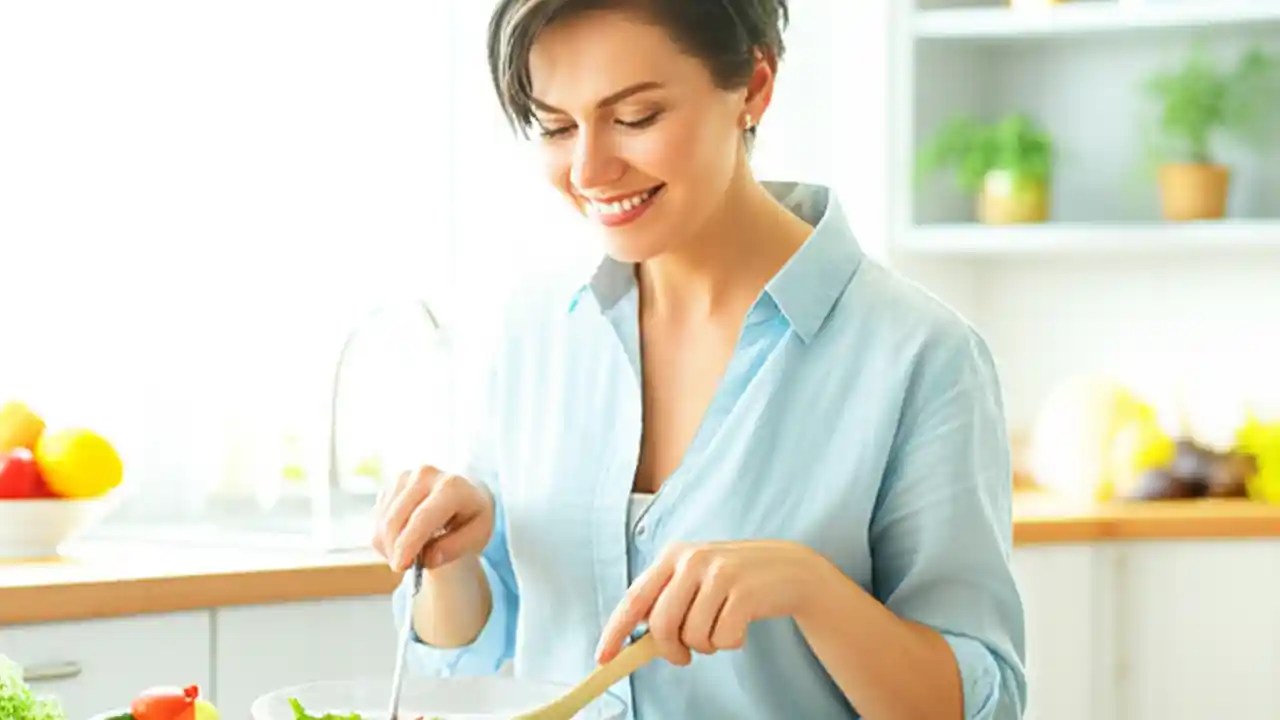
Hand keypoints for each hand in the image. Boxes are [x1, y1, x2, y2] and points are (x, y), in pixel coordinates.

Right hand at [371, 465, 494, 572]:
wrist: (465, 493)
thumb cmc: (472, 517)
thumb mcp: (477, 536)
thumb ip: (454, 548)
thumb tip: (428, 559)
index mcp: (452, 486)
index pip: (422, 517)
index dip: (408, 543)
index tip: (400, 566)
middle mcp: (425, 475)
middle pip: (396, 520)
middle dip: (396, 549)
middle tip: (407, 567)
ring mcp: (405, 476)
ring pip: (383, 521)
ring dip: (390, 545)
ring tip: (411, 553)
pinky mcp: (391, 484)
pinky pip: (378, 518)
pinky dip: (386, 536)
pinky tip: (404, 539)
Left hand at [595, 540, 830, 665]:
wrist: (789, 568)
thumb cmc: (735, 579)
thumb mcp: (696, 577)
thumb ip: (666, 599)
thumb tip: (634, 640)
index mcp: (673, 555)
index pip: (635, 598)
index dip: (616, 630)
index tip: (603, 657)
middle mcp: (693, 559)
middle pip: (662, 624)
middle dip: (671, 650)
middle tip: (684, 656)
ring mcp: (720, 573)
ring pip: (693, 636)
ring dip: (706, 645)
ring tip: (720, 627)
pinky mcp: (744, 592)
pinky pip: (723, 639)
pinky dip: (730, 643)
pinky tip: (740, 625)